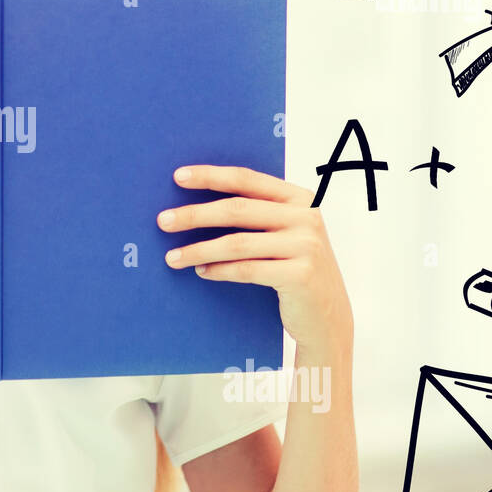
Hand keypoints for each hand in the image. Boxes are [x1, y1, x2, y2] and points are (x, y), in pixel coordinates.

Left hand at [157, 164, 352, 354]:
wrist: (328, 315)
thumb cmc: (295, 268)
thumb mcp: (285, 234)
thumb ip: (257, 214)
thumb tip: (196, 202)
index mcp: (300, 198)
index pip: (247, 180)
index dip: (211, 176)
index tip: (178, 177)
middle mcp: (307, 217)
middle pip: (237, 209)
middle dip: (195, 214)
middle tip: (163, 221)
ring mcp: (307, 246)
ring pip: (237, 243)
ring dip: (199, 249)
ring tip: (172, 257)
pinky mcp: (301, 275)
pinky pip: (247, 270)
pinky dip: (218, 270)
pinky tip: (201, 271)